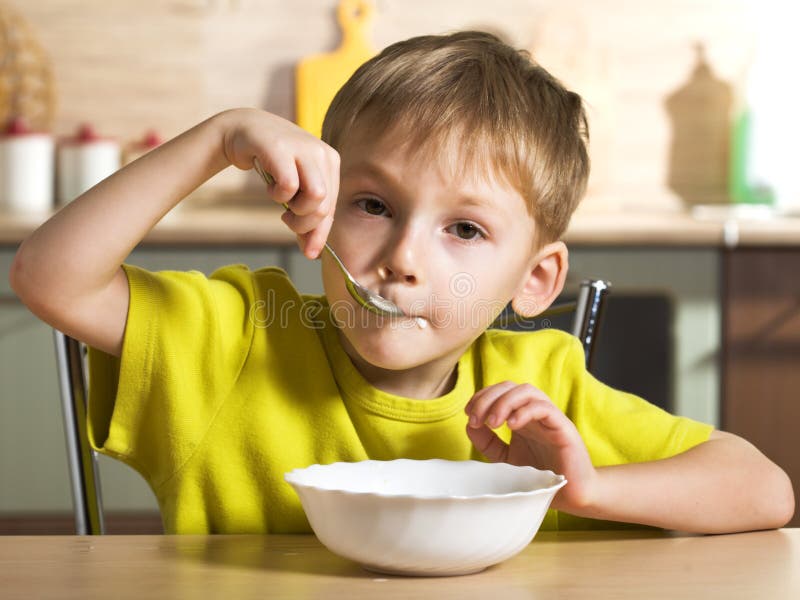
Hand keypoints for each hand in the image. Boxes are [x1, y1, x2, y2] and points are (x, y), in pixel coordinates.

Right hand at [221, 108, 339, 258]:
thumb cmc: (273, 163)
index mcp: (331, 162)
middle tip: (286, 219)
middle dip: (304, 224)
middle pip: (325, 206)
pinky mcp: (282, 148)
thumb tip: (312, 252)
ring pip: (316, 197)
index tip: (309, 252)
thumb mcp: (295, 188)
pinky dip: (278, 195)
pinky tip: (271, 187)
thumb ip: (306, 215)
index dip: (320, 234)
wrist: (244, 130)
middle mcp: (322, 153)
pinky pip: (289, 186)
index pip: (332, 207)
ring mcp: (304, 148)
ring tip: (281, 201)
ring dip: (295, 209)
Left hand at [464, 381, 597, 512]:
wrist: (571, 497)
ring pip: (527, 391)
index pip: (500, 391)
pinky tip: (511, 426)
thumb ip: (488, 443)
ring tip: (492, 423)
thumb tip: (470, 424)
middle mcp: (535, 413)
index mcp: (521, 416)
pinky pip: (545, 408)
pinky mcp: (564, 429)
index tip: (469, 414)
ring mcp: (550, 418)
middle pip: (510, 386)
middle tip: (476, 418)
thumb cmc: (541, 477)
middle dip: (488, 397)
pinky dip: (525, 411)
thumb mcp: (506, 459)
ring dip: (504, 402)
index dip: (482, 397)